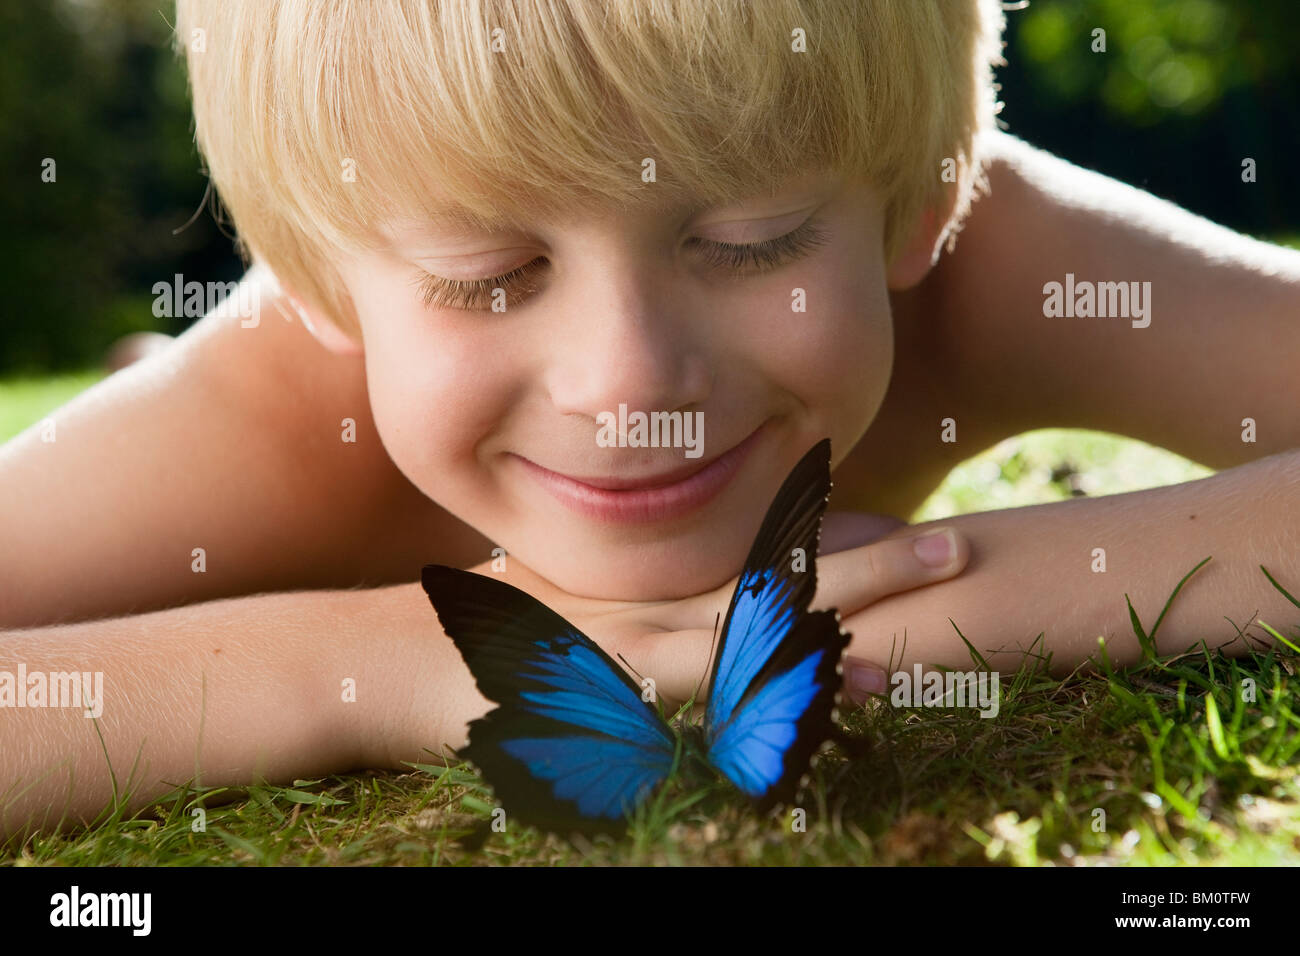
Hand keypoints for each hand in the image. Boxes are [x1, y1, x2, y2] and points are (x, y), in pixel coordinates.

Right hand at [463, 510, 968, 710]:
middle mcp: (648, 597)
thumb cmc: (468, 629)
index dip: (836, 537)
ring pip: (749, 639)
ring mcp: (626, 643)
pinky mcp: (598, 692)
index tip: (906, 526)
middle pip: (778, 577)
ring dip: (832, 643)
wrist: (385, 652)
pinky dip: (751, 707)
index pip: (755, 547)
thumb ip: (614, 598)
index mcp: (646, 573)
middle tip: (957, 549)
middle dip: (868, 565)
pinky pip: (689, 700)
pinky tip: (803, 715)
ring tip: (913, 653)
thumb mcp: (551, 597)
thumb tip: (673, 616)